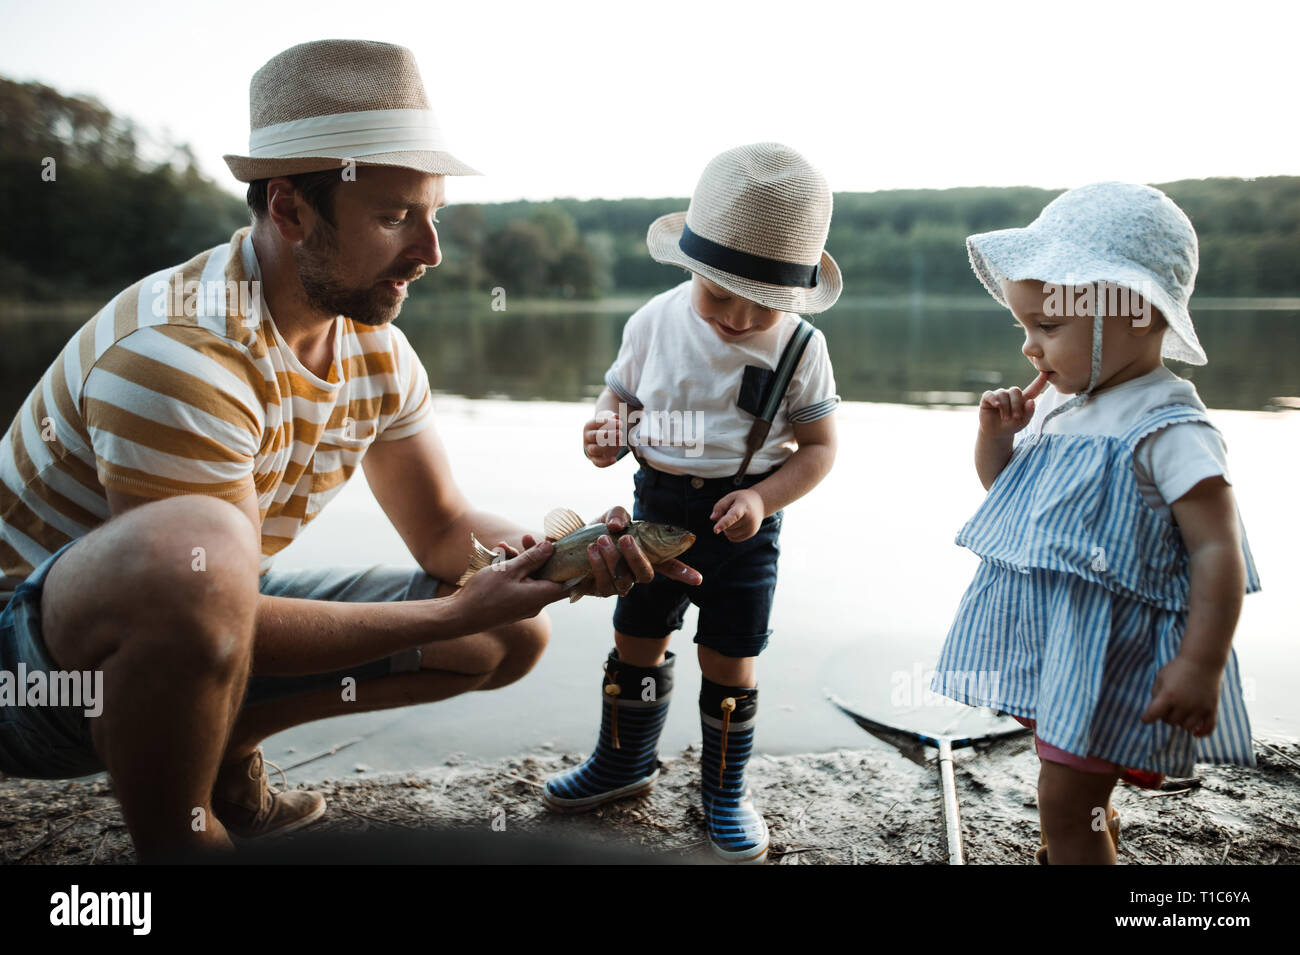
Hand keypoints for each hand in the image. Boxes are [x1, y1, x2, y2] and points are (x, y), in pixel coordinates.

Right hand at [450, 537, 568, 630]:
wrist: (459, 616)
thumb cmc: (484, 594)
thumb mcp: (510, 570)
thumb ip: (532, 558)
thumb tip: (551, 547)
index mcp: (541, 596)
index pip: (569, 580)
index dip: (569, 562)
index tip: (563, 546)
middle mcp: (536, 602)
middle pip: (546, 574)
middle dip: (536, 554)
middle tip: (527, 538)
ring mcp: (524, 604)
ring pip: (529, 577)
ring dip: (519, 560)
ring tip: (502, 547)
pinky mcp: (512, 603)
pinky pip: (518, 583)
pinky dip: (511, 570)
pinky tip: (496, 557)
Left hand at [570, 505, 702, 596]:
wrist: (571, 544)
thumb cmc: (599, 530)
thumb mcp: (611, 516)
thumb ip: (618, 514)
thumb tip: (617, 527)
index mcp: (647, 555)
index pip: (669, 565)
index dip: (683, 572)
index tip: (698, 579)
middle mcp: (636, 572)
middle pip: (646, 574)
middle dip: (637, 556)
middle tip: (625, 538)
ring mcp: (620, 584)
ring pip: (624, 579)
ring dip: (614, 558)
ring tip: (602, 540)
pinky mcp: (602, 590)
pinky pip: (604, 583)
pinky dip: (598, 564)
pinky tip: (591, 550)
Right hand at [583, 411, 622, 466]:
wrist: (602, 439)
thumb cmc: (607, 427)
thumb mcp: (609, 421)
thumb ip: (613, 418)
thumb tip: (616, 417)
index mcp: (589, 426)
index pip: (596, 423)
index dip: (608, 422)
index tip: (620, 423)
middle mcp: (587, 437)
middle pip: (594, 436)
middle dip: (608, 435)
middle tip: (620, 433)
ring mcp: (589, 449)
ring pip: (595, 449)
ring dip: (608, 447)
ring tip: (620, 443)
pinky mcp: (594, 458)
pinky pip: (597, 462)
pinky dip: (606, 462)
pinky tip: (614, 459)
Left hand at [710, 489, 763, 541]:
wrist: (760, 503)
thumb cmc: (741, 499)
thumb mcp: (730, 497)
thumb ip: (720, 506)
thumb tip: (713, 518)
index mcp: (743, 507)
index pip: (733, 516)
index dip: (723, 523)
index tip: (715, 530)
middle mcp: (749, 519)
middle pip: (727, 526)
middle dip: (723, 521)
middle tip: (730, 511)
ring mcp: (751, 528)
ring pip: (729, 534)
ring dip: (726, 528)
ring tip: (734, 517)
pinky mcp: (750, 534)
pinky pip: (733, 538)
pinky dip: (730, 533)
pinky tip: (736, 524)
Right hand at [978, 371, 1048, 438]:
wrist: (996, 433)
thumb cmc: (1011, 426)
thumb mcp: (1022, 422)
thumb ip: (1029, 413)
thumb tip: (1031, 401)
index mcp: (1023, 399)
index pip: (1033, 389)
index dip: (1039, 381)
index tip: (1046, 373)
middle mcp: (1011, 395)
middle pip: (1015, 390)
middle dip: (1016, 404)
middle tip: (1015, 417)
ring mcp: (999, 395)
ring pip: (1003, 394)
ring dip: (1005, 407)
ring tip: (1005, 418)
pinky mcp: (987, 398)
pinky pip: (990, 395)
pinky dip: (994, 399)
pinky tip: (997, 406)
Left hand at [1139, 655, 1223, 736]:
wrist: (1202, 660)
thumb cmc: (1178, 668)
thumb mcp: (1161, 676)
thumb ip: (1156, 693)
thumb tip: (1155, 711)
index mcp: (1168, 696)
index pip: (1153, 715)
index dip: (1147, 718)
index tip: (1145, 719)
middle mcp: (1184, 705)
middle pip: (1170, 722)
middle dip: (1166, 716)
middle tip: (1169, 706)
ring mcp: (1199, 708)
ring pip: (1186, 727)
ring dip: (1181, 721)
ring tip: (1181, 711)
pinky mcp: (1211, 709)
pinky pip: (1208, 728)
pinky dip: (1202, 733)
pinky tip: (1195, 733)